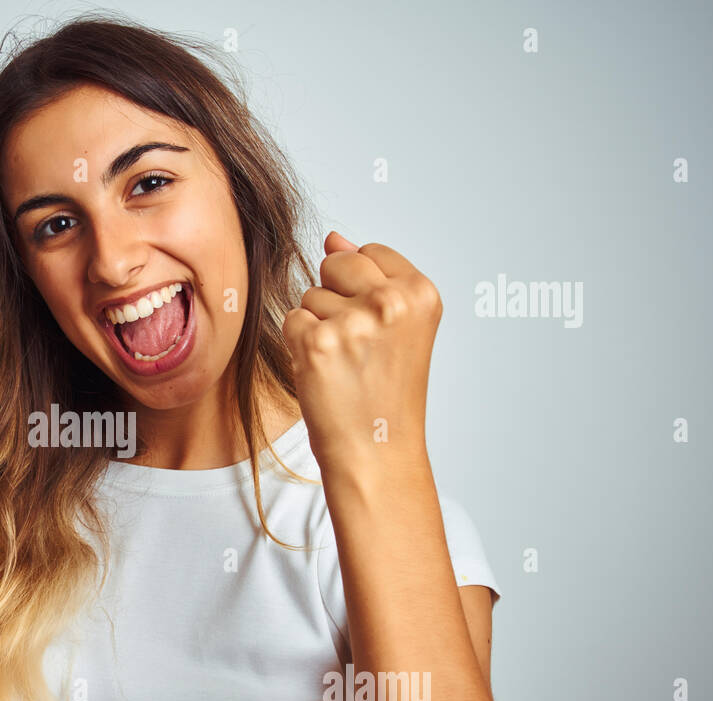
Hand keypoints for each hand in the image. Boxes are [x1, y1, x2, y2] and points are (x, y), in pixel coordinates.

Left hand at [283, 231, 441, 474]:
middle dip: (335, 299)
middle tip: (356, 347)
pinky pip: (291, 320)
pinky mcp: (316, 341)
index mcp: (420, 292)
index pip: (369, 253)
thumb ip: (369, 276)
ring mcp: (353, 320)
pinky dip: (298, 346)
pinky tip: (323, 372)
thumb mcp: (396, 327)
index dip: (361, 289)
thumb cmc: (385, 393)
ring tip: (343, 364)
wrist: (376, 451)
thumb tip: (334, 238)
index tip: (375, 327)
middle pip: (335, 264)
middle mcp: (391, 301)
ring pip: (310, 295)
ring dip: (317, 327)